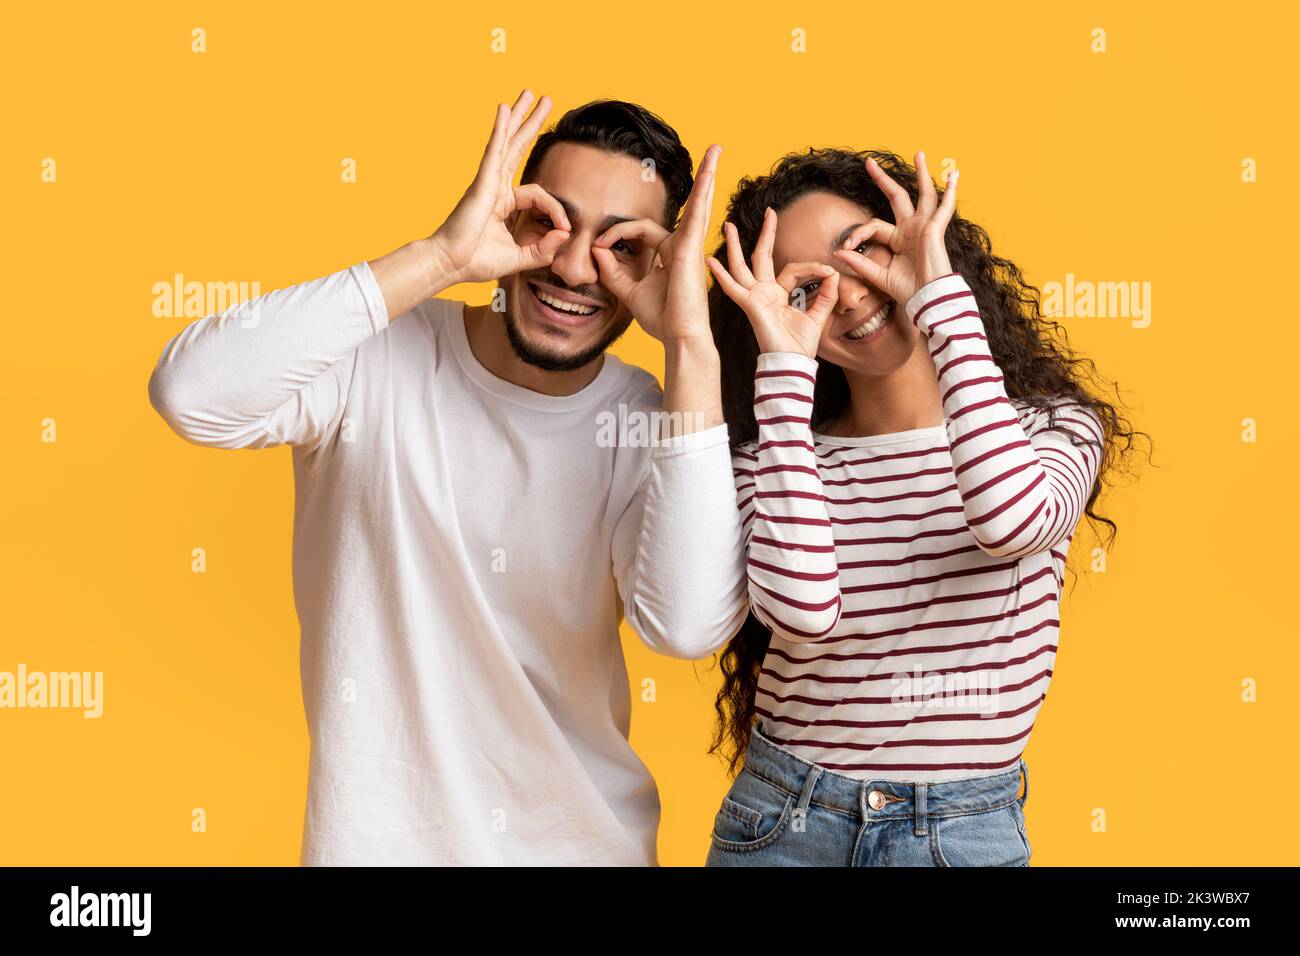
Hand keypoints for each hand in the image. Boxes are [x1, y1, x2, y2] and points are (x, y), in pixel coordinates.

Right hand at [429, 90, 571, 284]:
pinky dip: (500, 130)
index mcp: (505, 202)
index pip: (540, 195)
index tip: (564, 229)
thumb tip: (564, 233)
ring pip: (508, 142)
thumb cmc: (478, 261)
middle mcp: (497, 187)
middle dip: (531, 124)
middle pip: (518, 147)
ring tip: (529, 94)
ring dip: (519, 117)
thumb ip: (544, 249)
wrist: (452, 264)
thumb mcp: (521, 257)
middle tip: (543, 100)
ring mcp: (489, 181)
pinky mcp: (482, 182)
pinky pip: (494, 151)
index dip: (556, 210)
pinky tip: (505, 109)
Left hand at [590, 145, 721, 343]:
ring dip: (706, 175)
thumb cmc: (661, 318)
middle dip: (697, 182)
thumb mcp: (628, 291)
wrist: (678, 336)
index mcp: (669, 253)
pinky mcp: (691, 248)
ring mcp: (690, 245)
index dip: (615, 234)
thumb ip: (611, 270)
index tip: (598, 247)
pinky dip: (703, 191)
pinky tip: (711, 170)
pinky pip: (697, 213)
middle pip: (686, 206)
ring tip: (716, 149)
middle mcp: (682, 245)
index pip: (638, 230)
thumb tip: (595, 248)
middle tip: (710, 154)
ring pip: (697, 203)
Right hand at [706, 207, 840, 357]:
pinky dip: (720, 275)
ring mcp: (754, 298)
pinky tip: (709, 261)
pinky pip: (732, 287)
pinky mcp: (749, 305)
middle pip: (760, 257)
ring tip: (729, 225)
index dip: (811, 267)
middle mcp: (764, 293)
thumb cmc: (800, 345)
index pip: (793, 269)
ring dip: (735, 245)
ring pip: (742, 266)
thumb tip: (832, 273)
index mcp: (778, 295)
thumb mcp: (818, 314)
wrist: (792, 363)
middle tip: (770, 212)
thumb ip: (826, 293)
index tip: (827, 271)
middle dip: (765, 235)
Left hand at [832, 151, 957, 305]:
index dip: (857, 233)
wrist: (927, 300)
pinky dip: (950, 193)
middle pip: (897, 197)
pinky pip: (944, 208)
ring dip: (922, 173)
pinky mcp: (935, 230)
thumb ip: (860, 263)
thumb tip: (838, 251)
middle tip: (869, 162)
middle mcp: (911, 229)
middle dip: (883, 180)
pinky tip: (953, 176)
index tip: (845, 247)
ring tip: (919, 153)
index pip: (873, 226)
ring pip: (924, 194)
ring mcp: (924, 227)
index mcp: (898, 239)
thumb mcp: (878, 275)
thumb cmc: (908, 291)